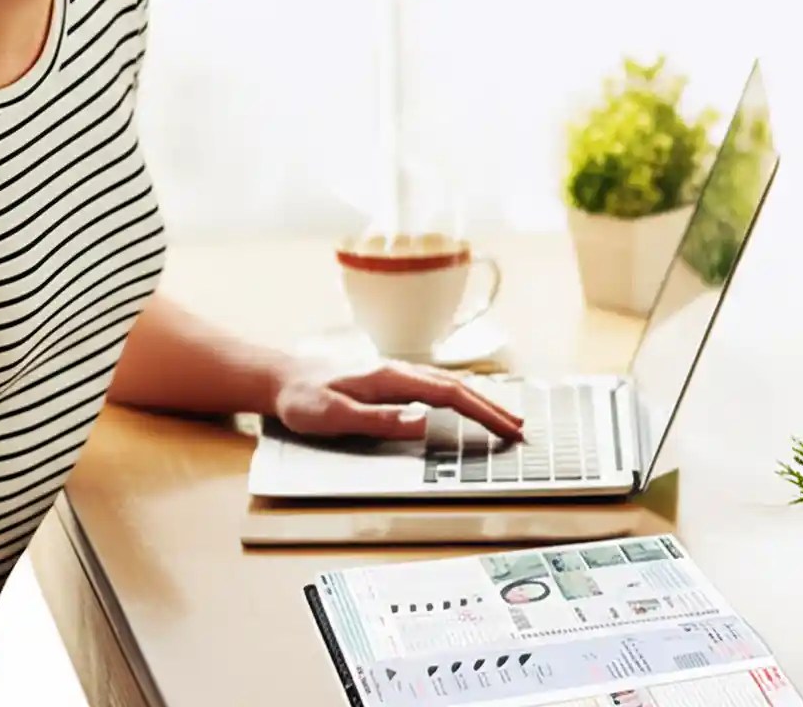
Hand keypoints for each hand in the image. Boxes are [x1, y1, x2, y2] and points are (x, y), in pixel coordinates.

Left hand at [272, 358, 523, 440]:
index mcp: (392, 378)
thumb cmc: (303, 399)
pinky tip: (468, 406)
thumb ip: (378, 420)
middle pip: (459, 387)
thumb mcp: (334, 416)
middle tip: (520, 430)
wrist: (281, 379)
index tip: (507, 430)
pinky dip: (461, 398)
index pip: (451, 394)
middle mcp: (399, 371)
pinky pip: (437, 388)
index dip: (484, 413)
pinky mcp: (391, 382)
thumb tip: (421, 422)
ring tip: (505, 420)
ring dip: (480, 403)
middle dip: (493, 409)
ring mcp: (397, 375)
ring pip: (451, 385)